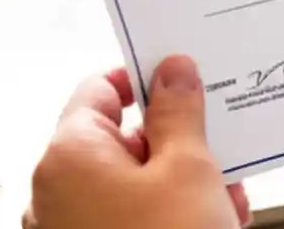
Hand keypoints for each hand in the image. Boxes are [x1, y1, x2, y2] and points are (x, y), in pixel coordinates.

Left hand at [23, 56, 250, 228]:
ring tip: (227, 193)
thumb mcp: (189, 168)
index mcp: (69, 155)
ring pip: (131, 183)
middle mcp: (56, 191)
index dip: (147, 78)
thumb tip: (173, 69)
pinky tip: (215, 220)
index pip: (101, 89)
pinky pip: (131, 218)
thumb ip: (180, 110)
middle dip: (177, 139)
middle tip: (221, 141)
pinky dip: (169, 212)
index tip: (187, 78)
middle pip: (120, 139)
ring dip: (181, 180)